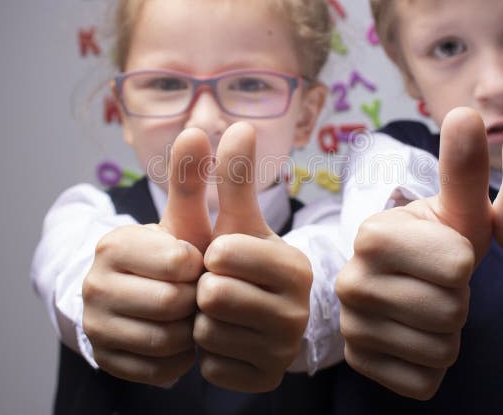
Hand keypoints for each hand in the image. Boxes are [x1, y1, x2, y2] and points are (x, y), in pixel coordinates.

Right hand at [82, 128, 210, 385]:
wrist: (137, 297)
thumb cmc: (170, 254)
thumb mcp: (184, 218)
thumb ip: (192, 176)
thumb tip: (208, 127)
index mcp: (113, 244)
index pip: (182, 263)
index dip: (200, 266)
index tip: (196, 262)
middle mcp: (94, 284)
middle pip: (174, 306)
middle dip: (195, 300)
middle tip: (195, 292)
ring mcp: (95, 325)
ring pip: (168, 342)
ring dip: (190, 331)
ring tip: (187, 314)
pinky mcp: (104, 361)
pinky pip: (161, 370)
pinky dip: (179, 358)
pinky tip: (177, 338)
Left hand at [194, 122, 313, 391]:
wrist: (254, 315)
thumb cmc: (238, 259)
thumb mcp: (231, 219)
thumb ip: (231, 175)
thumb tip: (239, 122)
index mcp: (296, 265)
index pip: (224, 254)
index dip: (211, 253)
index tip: (224, 254)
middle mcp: (300, 309)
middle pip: (213, 297)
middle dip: (203, 289)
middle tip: (220, 285)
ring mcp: (286, 350)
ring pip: (208, 334)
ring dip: (201, 322)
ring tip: (222, 311)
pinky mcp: (266, 380)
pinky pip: (210, 366)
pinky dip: (207, 352)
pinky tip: (225, 339)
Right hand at [335, 108, 492, 399]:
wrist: (405, 283)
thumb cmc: (439, 241)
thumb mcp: (458, 209)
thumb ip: (465, 168)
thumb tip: (467, 112)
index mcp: (372, 233)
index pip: (458, 264)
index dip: (466, 261)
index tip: (447, 252)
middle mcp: (349, 279)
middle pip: (450, 311)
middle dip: (459, 300)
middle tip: (439, 284)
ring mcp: (349, 325)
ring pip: (440, 350)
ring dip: (450, 334)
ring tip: (430, 309)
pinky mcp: (358, 364)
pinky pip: (425, 382)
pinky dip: (433, 366)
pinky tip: (417, 339)